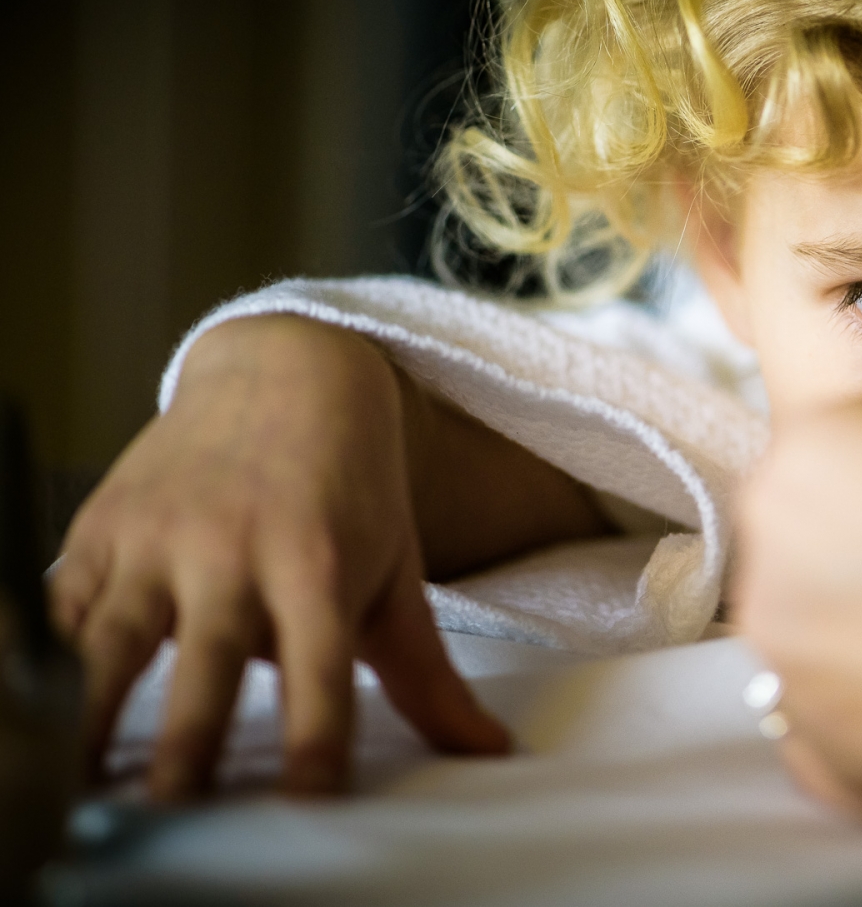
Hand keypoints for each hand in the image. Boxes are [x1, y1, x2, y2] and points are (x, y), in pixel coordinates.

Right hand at [49, 316, 508, 799]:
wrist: (290, 372)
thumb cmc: (351, 489)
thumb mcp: (396, 573)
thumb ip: (427, 674)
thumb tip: (486, 750)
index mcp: (322, 565)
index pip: (322, 670)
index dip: (315, 737)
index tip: (306, 799)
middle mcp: (239, 548)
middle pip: (211, 657)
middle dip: (190, 736)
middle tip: (174, 804)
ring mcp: (163, 534)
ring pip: (118, 635)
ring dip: (98, 707)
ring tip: (86, 775)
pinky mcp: (105, 525)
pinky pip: (69, 602)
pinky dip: (61, 650)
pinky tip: (60, 694)